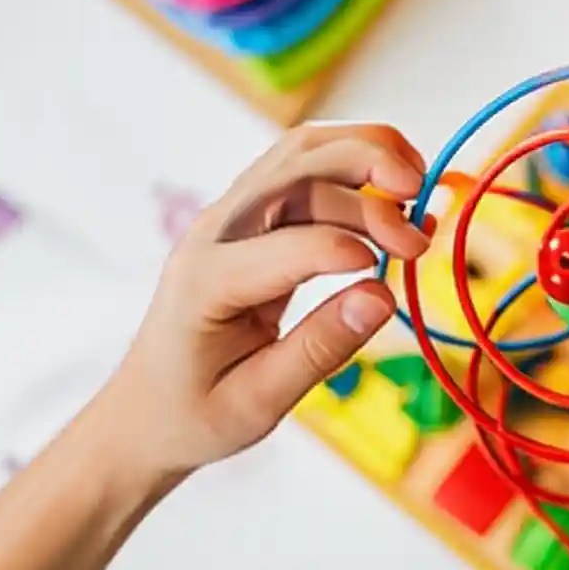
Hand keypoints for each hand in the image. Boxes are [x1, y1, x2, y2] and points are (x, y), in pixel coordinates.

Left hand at [97, 123, 429, 479]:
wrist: (146, 411)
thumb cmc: (196, 415)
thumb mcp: (258, 404)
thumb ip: (319, 349)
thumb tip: (383, 298)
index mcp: (207, 282)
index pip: (289, 244)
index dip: (349, 248)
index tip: (399, 272)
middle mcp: (214, 233)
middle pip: (297, 165)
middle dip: (369, 173)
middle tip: (422, 220)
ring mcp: (232, 218)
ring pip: (305, 154)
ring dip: (369, 158)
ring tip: (422, 190)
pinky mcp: (253, 220)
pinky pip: (307, 173)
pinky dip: (358, 173)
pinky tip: (401, 197)